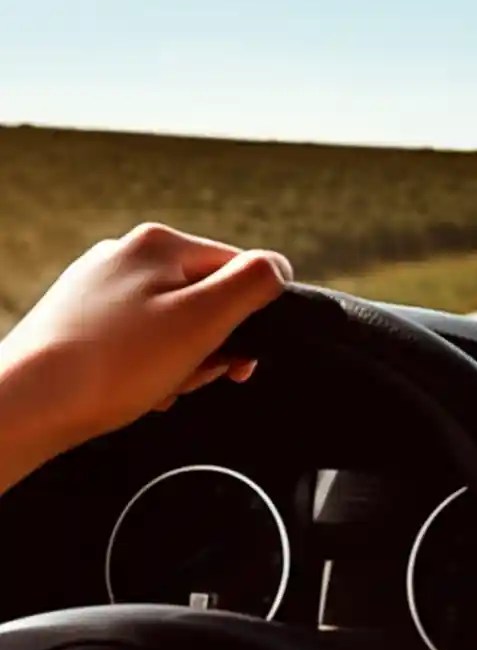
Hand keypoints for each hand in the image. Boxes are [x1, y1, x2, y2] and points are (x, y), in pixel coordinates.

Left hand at [0, 223, 290, 491]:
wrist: (22, 406)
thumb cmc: (110, 368)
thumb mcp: (202, 320)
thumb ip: (253, 284)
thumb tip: (279, 267)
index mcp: (160, 244)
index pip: (241, 271)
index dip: (250, 320)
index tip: (233, 361)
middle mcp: (126, 254)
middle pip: (206, 298)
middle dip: (209, 345)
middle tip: (188, 377)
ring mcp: (98, 285)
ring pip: (173, 322)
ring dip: (179, 361)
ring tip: (155, 387)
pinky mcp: (79, 318)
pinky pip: (138, 339)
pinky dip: (146, 366)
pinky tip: (132, 388)